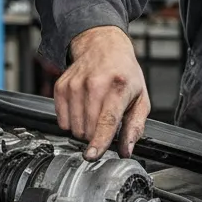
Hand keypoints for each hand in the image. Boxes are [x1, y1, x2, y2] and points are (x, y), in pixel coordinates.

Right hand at [53, 25, 150, 158]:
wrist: (103, 47)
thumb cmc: (124, 73)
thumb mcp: (140, 98)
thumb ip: (135, 127)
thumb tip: (126, 150)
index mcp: (118, 87)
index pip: (107, 120)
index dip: (99, 140)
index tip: (92, 154)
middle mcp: (95, 84)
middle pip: (89, 128)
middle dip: (97, 134)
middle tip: (106, 120)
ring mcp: (75, 85)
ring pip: (74, 127)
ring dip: (85, 128)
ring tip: (95, 111)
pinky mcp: (61, 87)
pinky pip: (62, 120)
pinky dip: (72, 121)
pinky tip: (82, 108)